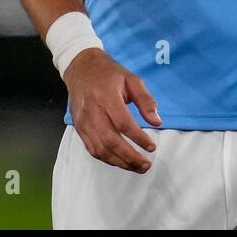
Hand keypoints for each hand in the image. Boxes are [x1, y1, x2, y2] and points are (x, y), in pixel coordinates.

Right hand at [64, 48, 162, 172]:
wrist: (81, 69)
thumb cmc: (110, 74)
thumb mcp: (132, 79)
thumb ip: (145, 100)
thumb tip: (157, 122)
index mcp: (107, 96)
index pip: (122, 122)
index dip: (138, 137)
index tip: (152, 146)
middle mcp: (92, 111)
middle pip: (110, 140)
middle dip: (130, 157)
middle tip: (146, 165)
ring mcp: (83, 122)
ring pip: (100, 149)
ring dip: (119, 162)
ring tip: (137, 167)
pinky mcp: (79, 129)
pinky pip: (92, 149)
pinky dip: (107, 159)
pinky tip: (121, 161)